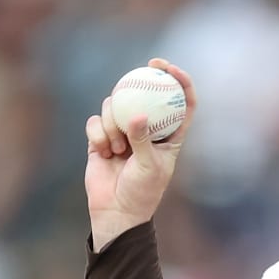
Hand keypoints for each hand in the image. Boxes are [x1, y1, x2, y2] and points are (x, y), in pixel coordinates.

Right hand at [85, 58, 197, 250]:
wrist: (116, 211)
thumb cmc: (142, 192)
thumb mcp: (149, 166)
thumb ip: (143, 140)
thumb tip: (137, 115)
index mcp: (169, 135)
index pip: (182, 103)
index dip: (180, 81)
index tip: (170, 68)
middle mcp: (147, 129)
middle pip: (146, 94)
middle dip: (145, 76)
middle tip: (145, 66)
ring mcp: (123, 132)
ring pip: (115, 107)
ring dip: (114, 123)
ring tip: (117, 149)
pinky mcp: (101, 138)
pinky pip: (96, 123)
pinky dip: (98, 134)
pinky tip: (103, 152)